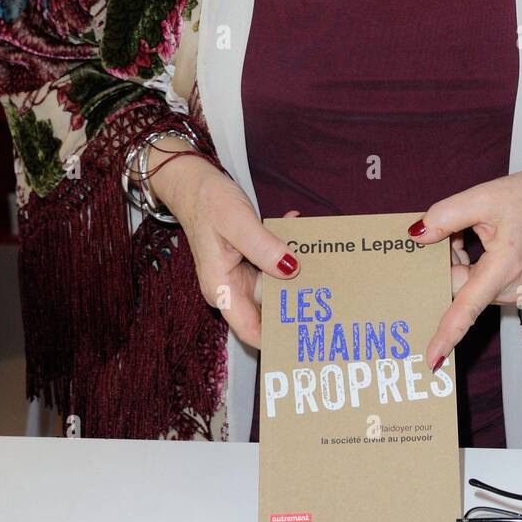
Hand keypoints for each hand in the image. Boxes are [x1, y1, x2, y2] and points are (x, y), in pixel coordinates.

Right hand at [146, 142, 301, 348]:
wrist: (193, 182)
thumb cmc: (207, 202)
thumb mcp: (237, 222)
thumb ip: (264, 248)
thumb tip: (292, 269)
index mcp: (222, 289)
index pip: (250, 331)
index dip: (276, 339)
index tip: (307, 336)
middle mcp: (231, 288)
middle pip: (268, 309)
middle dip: (295, 302)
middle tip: (328, 292)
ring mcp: (239, 274)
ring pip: (274, 285)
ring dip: (295, 271)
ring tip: (320, 257)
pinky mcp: (247, 259)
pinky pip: (273, 263)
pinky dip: (286, 250)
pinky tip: (297, 226)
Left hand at [406, 148, 521, 371]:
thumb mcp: (482, 198)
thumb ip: (445, 216)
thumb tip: (416, 235)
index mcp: (503, 268)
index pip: (468, 307)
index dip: (448, 333)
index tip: (432, 358)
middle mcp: (509, 287)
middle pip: (458, 287)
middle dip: (444, 262)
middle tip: (450, 229)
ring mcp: (511, 290)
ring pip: (465, 283)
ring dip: (456, 259)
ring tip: (467, 228)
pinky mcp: (510, 287)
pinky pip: (476, 281)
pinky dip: (467, 261)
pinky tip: (470, 237)